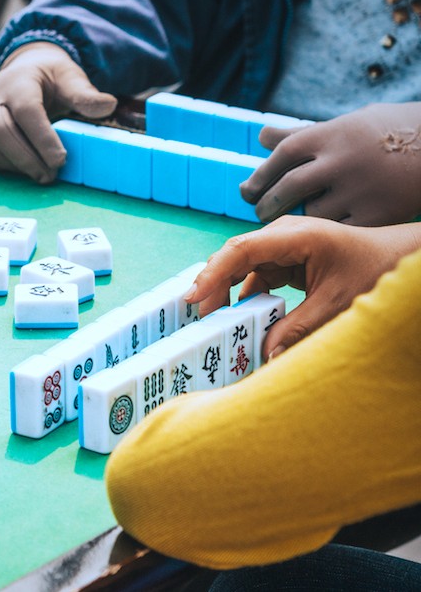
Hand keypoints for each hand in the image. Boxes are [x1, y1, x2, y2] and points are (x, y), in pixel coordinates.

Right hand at [0, 42, 116, 182]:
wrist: (20, 75)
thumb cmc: (48, 79)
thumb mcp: (69, 78)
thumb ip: (85, 94)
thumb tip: (109, 105)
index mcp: (17, 83)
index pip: (25, 111)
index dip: (42, 138)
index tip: (62, 159)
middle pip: (0, 132)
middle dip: (27, 158)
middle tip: (52, 174)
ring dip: (18, 167)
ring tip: (44, 175)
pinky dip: (8, 169)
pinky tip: (28, 168)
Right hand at [185, 216, 420, 358]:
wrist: (398, 258)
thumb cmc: (374, 270)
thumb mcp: (337, 304)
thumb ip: (298, 329)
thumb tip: (265, 355)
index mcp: (295, 236)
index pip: (241, 251)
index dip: (212, 274)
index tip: (193, 298)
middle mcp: (282, 236)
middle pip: (234, 257)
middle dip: (212, 286)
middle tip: (196, 316)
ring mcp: (281, 247)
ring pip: (241, 268)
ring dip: (226, 293)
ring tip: (212, 320)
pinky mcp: (285, 260)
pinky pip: (255, 277)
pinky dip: (245, 297)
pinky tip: (239, 317)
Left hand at [241, 102, 420, 225]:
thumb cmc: (390, 131)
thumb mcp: (346, 123)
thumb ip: (303, 134)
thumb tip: (262, 136)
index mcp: (330, 134)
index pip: (280, 155)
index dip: (260, 175)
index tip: (249, 190)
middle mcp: (340, 161)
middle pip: (288, 187)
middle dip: (267, 203)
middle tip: (260, 211)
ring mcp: (359, 189)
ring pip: (311, 212)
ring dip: (296, 218)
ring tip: (288, 221)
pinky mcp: (378, 213)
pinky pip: (339, 229)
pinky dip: (325, 232)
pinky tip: (320, 231)